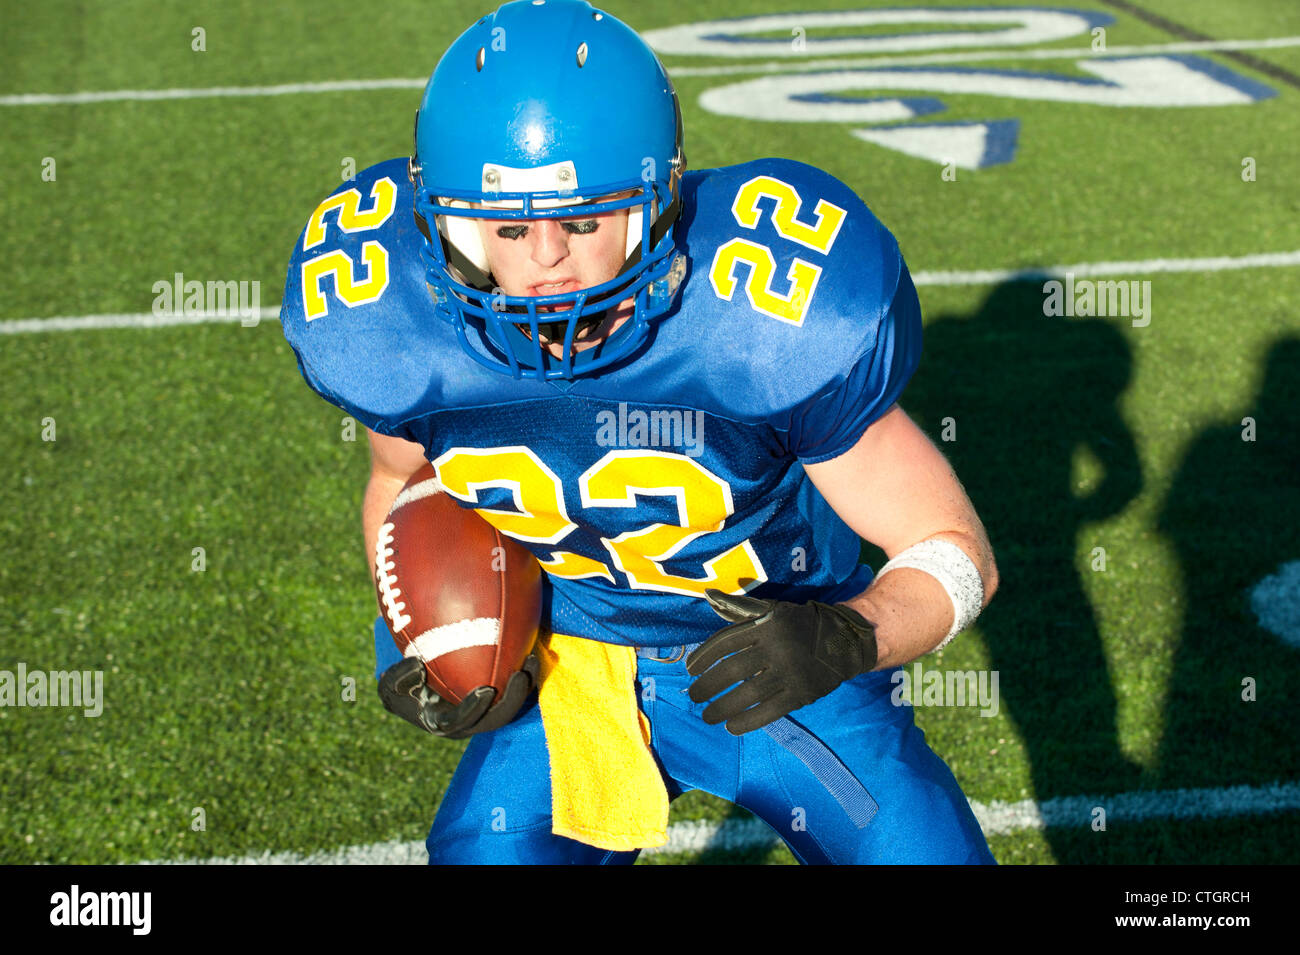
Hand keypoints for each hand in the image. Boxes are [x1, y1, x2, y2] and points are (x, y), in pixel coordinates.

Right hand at [378, 652, 539, 738]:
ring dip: (525, 686)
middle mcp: (469, 721)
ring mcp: (485, 711)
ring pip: (511, 705)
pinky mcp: (497, 697)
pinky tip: (531, 647)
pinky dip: (525, 672)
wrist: (418, 678)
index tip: (486, 690)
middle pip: (495, 718)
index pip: (461, 722)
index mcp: (443, 724)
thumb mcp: (390, 684)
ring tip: (533, 659)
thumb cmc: (403, 682)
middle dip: (512, 700)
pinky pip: (514, 688)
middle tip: (519, 675)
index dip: (474, 710)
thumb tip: (417, 666)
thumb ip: (398, 678)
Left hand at [686, 589, 877, 734]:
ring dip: (723, 708)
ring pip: (749, 694)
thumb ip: (739, 609)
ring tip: (707, 716)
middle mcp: (776, 649)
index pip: (725, 643)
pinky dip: (748, 721)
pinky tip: (731, 727)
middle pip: (733, 671)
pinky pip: (770, 711)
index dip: (703, 658)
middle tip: (694, 696)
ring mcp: (789, 673)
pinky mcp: (801, 694)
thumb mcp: (771, 610)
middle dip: (708, 686)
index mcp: (765, 626)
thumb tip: (709, 596)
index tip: (690, 670)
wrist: (842, 639)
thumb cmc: (798, 624)